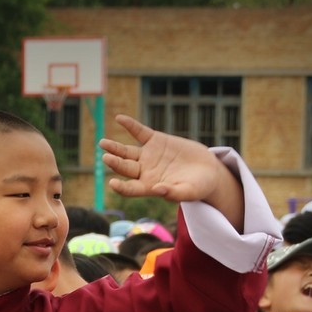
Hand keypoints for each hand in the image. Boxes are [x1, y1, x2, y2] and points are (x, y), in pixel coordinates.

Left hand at [103, 116, 237, 212]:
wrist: (208, 171)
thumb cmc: (198, 187)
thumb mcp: (189, 192)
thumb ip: (173, 193)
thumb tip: (158, 190)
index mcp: (150, 187)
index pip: (131, 188)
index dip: (121, 187)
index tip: (113, 184)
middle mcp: (145, 171)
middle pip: (125, 168)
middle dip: (115, 163)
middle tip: (106, 158)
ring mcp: (149, 155)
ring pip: (127, 151)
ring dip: (115, 147)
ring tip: (103, 143)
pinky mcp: (156, 141)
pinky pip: (140, 132)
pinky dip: (130, 125)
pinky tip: (120, 118)